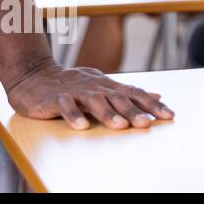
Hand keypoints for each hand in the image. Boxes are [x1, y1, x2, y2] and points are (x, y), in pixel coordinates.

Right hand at [6, 62, 174, 130]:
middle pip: (117, 98)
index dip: (152, 104)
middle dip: (133, 111)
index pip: (134, 93)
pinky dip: (73, 115)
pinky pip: (65, 106)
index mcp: (108, 85)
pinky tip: (82, 126)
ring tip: (120, 126)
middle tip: (147, 123)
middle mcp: (95, 86)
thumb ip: (128, 93)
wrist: (35, 76)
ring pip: (94, 101)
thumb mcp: (103, 86)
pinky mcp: (55, 97)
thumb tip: (156, 95)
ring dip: (107, 114)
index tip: (169, 116)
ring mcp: (76, 90)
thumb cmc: (73, 85)